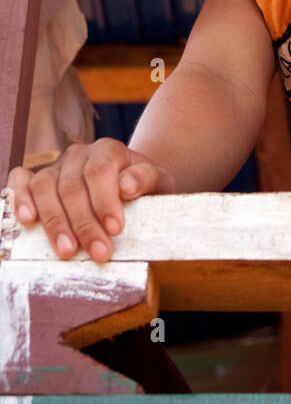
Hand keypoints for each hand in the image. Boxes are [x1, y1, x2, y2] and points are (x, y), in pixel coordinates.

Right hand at [6, 139, 175, 262]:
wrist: (130, 183)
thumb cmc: (143, 186)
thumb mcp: (157, 181)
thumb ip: (146, 178)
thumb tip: (127, 186)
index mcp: (108, 150)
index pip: (100, 171)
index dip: (104, 201)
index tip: (115, 229)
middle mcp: (79, 154)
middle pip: (72, 185)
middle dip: (84, 223)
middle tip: (98, 253)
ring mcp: (56, 167)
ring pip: (45, 187)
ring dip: (55, 221)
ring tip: (67, 251)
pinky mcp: (38, 180)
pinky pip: (20, 181)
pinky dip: (20, 197)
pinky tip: (27, 220)